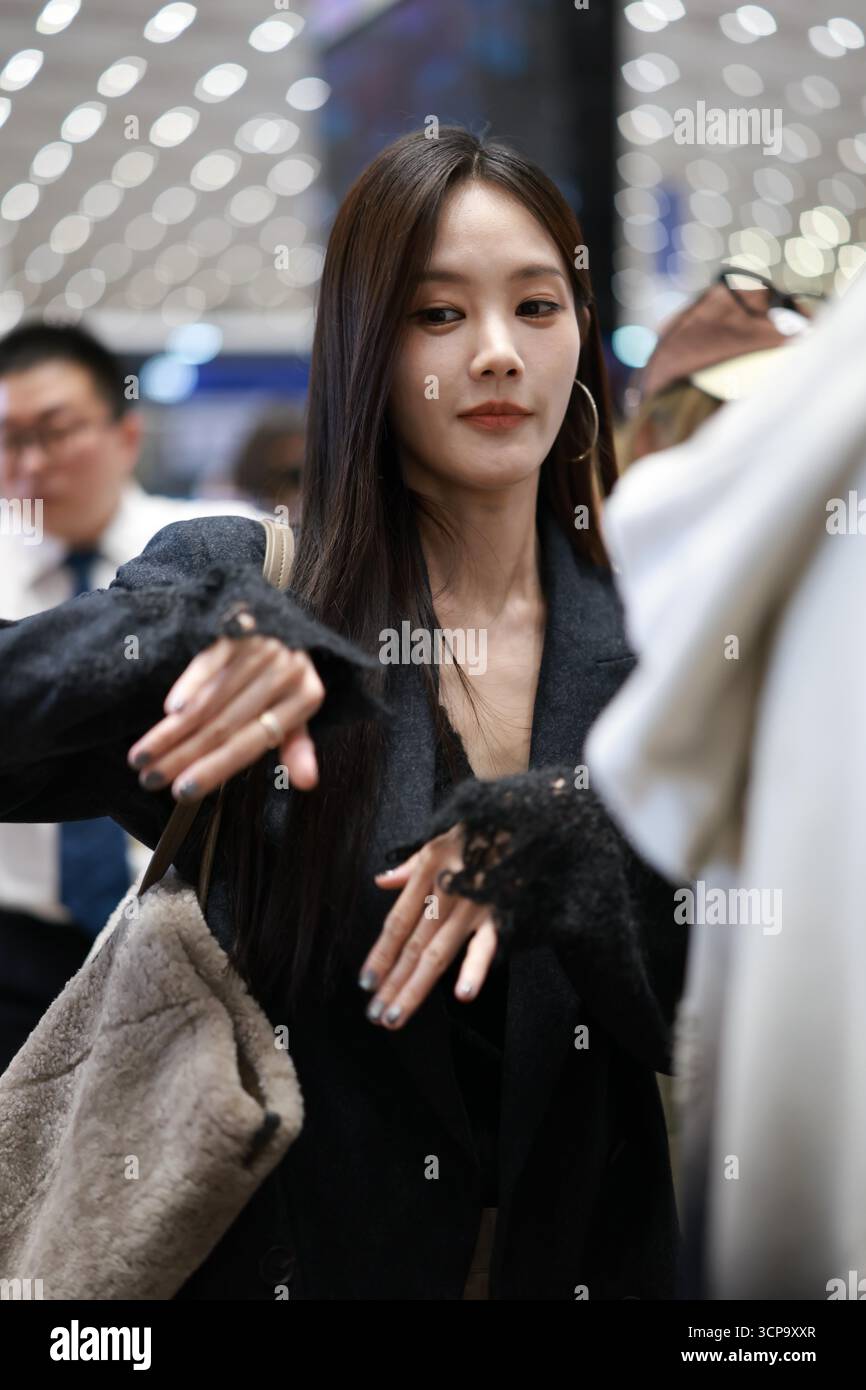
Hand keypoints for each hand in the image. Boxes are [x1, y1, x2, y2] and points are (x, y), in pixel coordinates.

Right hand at [127, 631, 323, 800]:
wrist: (283, 617)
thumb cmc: (286, 677)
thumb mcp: (299, 709)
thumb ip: (298, 746)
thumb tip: (308, 783)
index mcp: (305, 697)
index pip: (250, 743)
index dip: (215, 769)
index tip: (182, 792)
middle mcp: (284, 672)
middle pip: (223, 725)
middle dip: (183, 756)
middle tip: (150, 779)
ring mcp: (259, 648)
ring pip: (209, 700)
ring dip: (172, 731)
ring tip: (141, 756)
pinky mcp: (237, 630)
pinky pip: (207, 664)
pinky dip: (187, 686)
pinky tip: (167, 710)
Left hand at [359, 824, 498, 1029]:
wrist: (526, 812)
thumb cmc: (480, 825)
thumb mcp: (437, 837)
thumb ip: (409, 865)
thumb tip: (381, 881)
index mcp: (428, 873)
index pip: (398, 923)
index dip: (380, 954)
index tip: (366, 983)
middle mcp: (446, 893)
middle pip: (413, 946)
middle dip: (393, 983)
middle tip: (376, 1015)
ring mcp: (474, 905)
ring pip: (438, 953)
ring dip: (415, 987)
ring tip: (395, 1016)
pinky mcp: (502, 911)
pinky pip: (487, 944)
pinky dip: (475, 968)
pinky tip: (463, 994)